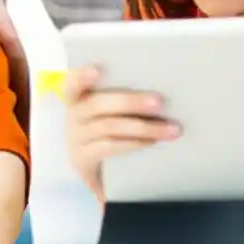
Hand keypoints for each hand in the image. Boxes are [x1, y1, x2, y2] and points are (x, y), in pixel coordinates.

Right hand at [64, 67, 180, 199]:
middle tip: (159, 102)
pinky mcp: (83, 160)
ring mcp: (76, 139)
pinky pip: (108, 147)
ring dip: (142, 127)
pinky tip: (152, 142)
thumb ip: (122, 100)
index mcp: (77, 99)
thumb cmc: (109, 133)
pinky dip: (132, 143)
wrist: (101, 174)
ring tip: (171, 128)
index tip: (99, 69)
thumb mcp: (108, 113)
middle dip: (129, 102)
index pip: (72, 83)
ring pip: (108, 126)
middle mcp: (73, 116)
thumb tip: (161, 89)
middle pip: (96, 104)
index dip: (82, 76)